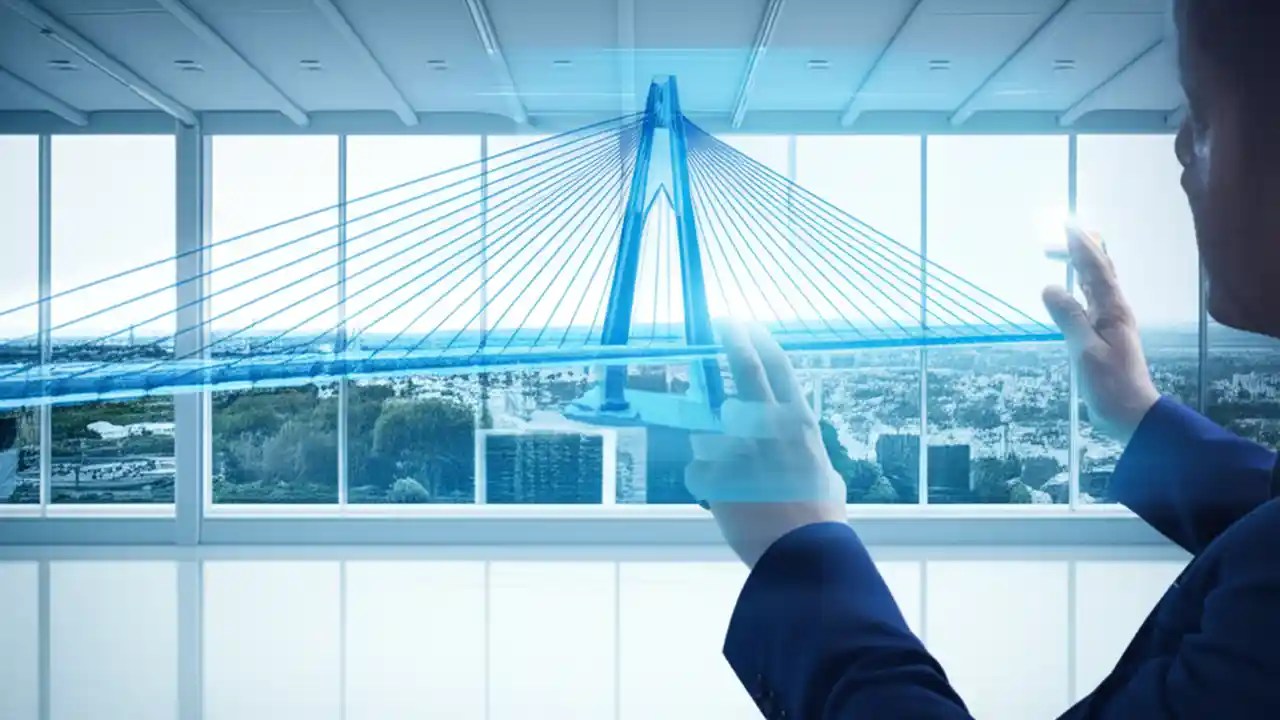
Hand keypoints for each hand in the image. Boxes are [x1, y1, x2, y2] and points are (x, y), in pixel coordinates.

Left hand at [685, 321, 846, 567]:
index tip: (744, 323)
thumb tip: (797, 440)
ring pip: (713, 431)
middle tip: (719, 321)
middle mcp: (769, 426)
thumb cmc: (819, 518)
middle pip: (745, 370)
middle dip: (731, 340)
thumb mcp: (823, 473)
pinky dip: (709, 482)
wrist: (801, 555)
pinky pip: (701, 469)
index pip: (778, 368)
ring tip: (742, 485)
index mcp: (798, 424)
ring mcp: (739, 446)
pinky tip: (729, 503)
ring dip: (719, 451)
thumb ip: (803, 448)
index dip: (759, 341)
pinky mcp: (714, 472)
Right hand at [1042, 226, 1159, 441]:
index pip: (1096, 270)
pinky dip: (1078, 287)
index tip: (1066, 225)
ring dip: (1079, 266)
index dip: (1081, 246)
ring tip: (1061, 252)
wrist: (1130, 412)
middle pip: (1099, 272)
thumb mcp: (1085, 351)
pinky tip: (1070, 288)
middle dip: (1081, 249)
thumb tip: (1050, 287)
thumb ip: (1069, 318)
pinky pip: (1090, 302)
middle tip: (1058, 234)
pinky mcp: (1103, 336)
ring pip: (1095, 285)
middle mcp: (1114, 312)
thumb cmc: (1110, 385)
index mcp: (1113, 311)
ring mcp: (1110, 323)